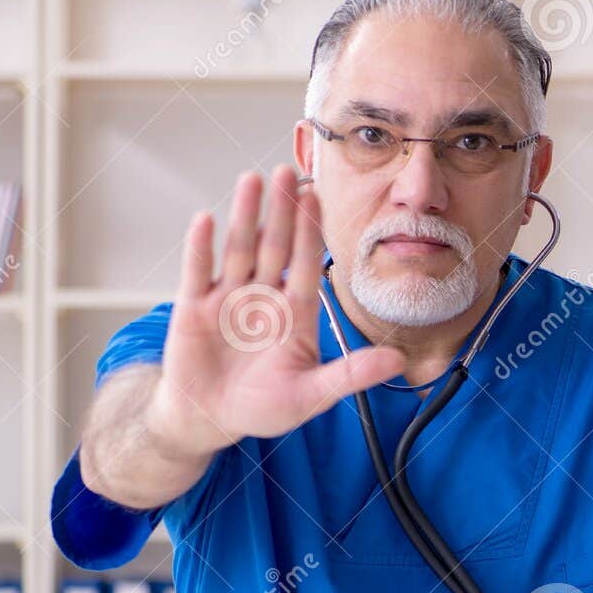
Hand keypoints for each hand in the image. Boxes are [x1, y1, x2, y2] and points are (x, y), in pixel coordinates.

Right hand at [146, 166, 404, 456]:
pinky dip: (201, 248)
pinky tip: (206, 220)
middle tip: (288, 172)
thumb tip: (399, 362)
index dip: (311, 233)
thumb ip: (351, 376)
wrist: (210, 419)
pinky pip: (198, 273)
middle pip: (274, 247)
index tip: (317, 198)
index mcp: (294, 314)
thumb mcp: (312, 394)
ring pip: (239, 250)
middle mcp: (263, 299)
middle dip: (282, 212)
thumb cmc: (263, 407)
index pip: (306, 265)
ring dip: (245, 216)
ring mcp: (228, 300)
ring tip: (253, 181)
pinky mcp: (194, 309)